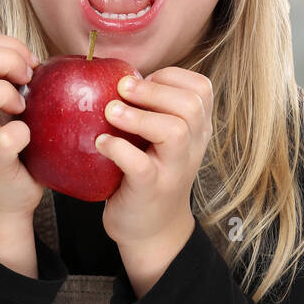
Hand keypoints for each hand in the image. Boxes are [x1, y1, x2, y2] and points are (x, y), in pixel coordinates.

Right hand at [0, 33, 43, 221]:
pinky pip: (4, 138)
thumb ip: (18, 82)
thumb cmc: (13, 150)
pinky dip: (20, 134)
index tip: (32, 66)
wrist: (3, 200)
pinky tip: (27, 137)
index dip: (9, 46)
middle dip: (8, 60)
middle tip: (28, 80)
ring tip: (22, 108)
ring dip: (5, 93)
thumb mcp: (12, 108)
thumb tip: (47, 60)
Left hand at [95, 66, 212, 285]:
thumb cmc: (150, 173)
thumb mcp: (162, 139)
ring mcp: (175, 169)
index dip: (171, 77)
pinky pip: (140, 164)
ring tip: (110, 113)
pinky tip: (102, 143)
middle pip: (191, 105)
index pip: (201, 89)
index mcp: (198, 129)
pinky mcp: (151, 190)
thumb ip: (153, 109)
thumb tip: (121, 74)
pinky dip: (118, 148)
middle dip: (152, 91)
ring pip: (173, 131)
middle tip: (121, 89)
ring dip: (137, 116)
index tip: (144, 81)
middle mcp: (193, 147)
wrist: (152, 229)